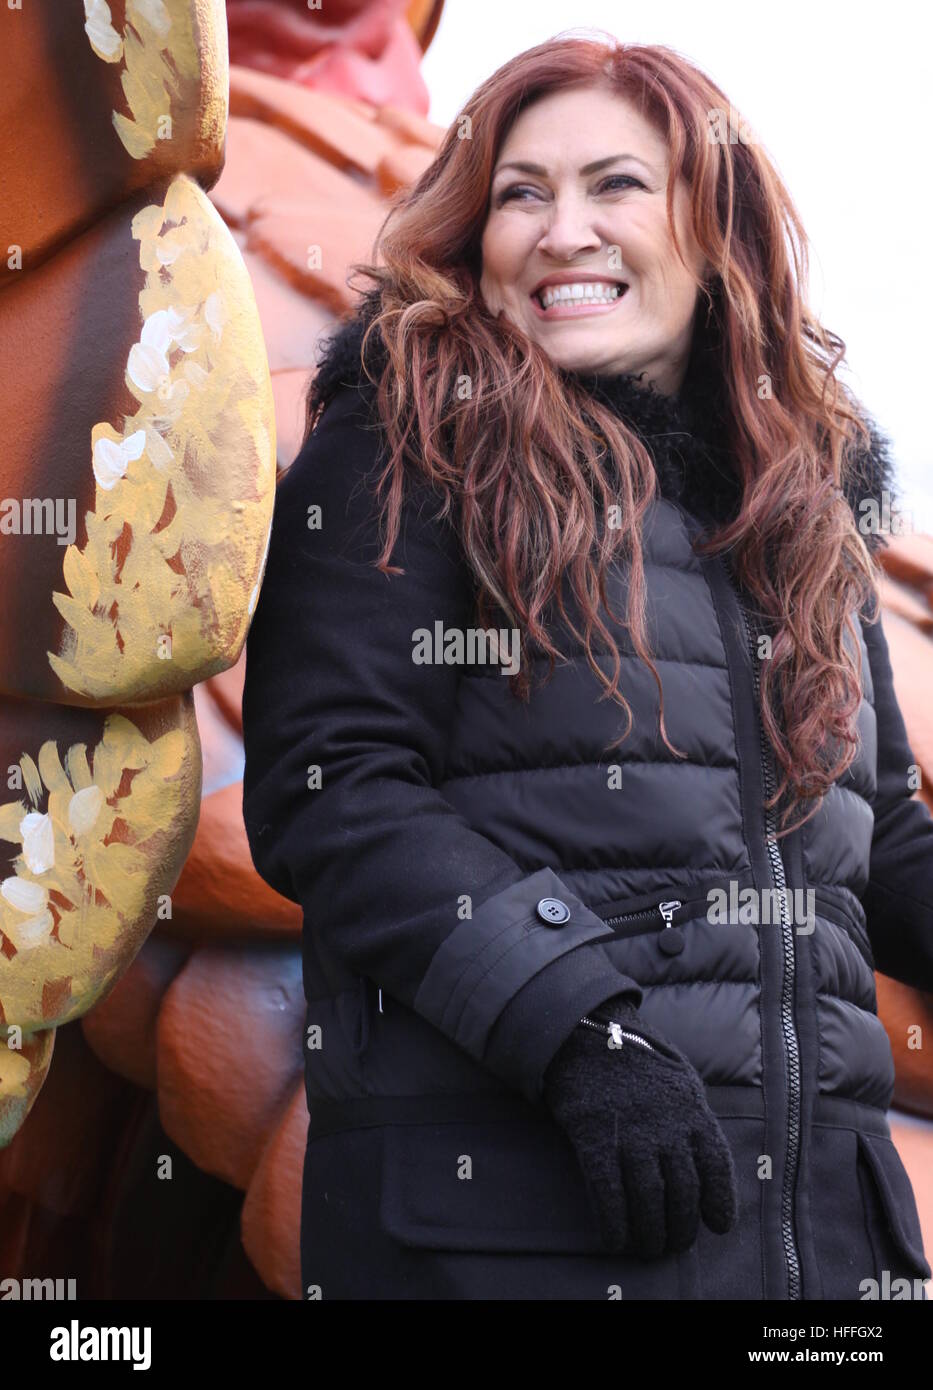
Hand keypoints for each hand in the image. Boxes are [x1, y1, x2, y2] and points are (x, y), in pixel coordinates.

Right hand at [542, 997, 737, 1258]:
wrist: (588, 1031)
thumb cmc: (637, 1058)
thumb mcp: (680, 1079)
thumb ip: (694, 1118)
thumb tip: (705, 1160)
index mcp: (692, 1110)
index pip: (716, 1166)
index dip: (721, 1201)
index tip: (719, 1225)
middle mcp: (667, 1126)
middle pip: (683, 1192)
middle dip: (681, 1228)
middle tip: (672, 1243)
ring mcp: (631, 1133)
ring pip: (648, 1199)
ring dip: (650, 1233)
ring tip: (648, 1247)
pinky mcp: (595, 1137)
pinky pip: (608, 1191)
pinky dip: (614, 1222)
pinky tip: (615, 1240)